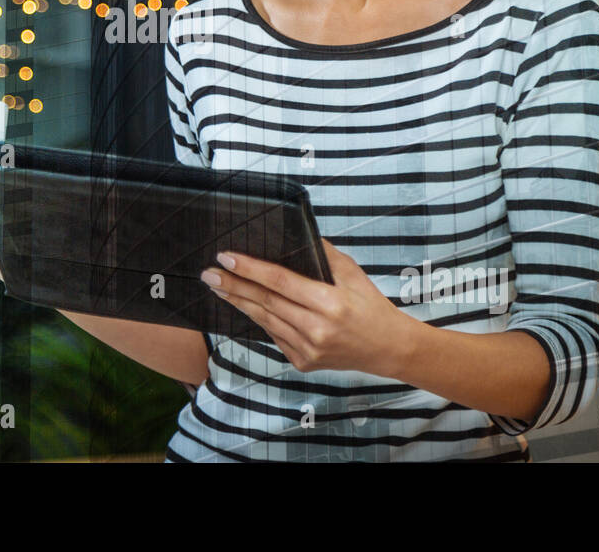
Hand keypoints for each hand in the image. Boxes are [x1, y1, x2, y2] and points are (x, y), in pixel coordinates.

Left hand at [201, 239, 415, 376]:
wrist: (388, 349)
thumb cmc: (372, 307)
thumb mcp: (352, 274)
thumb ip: (323, 254)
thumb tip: (292, 235)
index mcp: (330, 304)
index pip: (280, 282)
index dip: (251, 269)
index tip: (227, 258)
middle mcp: (316, 329)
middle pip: (266, 302)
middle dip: (234, 286)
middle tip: (210, 273)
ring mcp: (308, 350)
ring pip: (265, 321)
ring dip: (239, 302)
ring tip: (219, 287)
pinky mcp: (303, 362)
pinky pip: (274, 336)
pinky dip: (259, 319)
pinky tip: (245, 305)